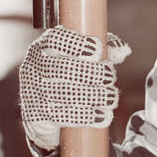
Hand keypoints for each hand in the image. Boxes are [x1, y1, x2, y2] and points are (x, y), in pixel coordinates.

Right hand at [18, 25, 130, 150]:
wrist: (44, 110)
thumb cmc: (66, 76)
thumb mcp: (84, 58)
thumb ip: (105, 49)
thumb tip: (123, 50)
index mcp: (44, 47)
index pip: (55, 40)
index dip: (77, 44)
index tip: (97, 49)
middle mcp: (34, 67)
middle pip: (62, 69)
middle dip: (93, 73)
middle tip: (111, 77)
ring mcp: (33, 92)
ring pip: (65, 94)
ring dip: (94, 96)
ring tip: (111, 97)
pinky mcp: (36, 115)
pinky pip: (62, 116)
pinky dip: (86, 116)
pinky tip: (103, 115)